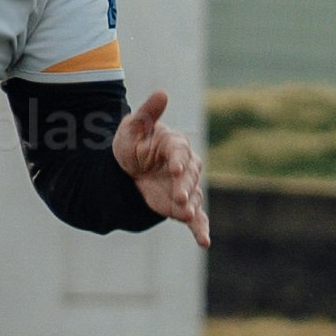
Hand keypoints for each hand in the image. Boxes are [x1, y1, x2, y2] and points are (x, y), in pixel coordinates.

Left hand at [113, 84, 211, 246]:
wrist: (130, 168)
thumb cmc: (134, 142)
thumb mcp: (134, 126)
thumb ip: (148, 113)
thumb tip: (162, 93)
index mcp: (175, 145)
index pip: (180, 153)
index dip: (178, 161)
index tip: (175, 169)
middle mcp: (186, 166)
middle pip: (189, 177)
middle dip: (184, 187)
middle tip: (179, 198)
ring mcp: (187, 187)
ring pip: (193, 197)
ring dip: (191, 207)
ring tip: (189, 218)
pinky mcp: (184, 205)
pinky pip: (196, 218)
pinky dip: (200, 229)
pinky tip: (204, 242)